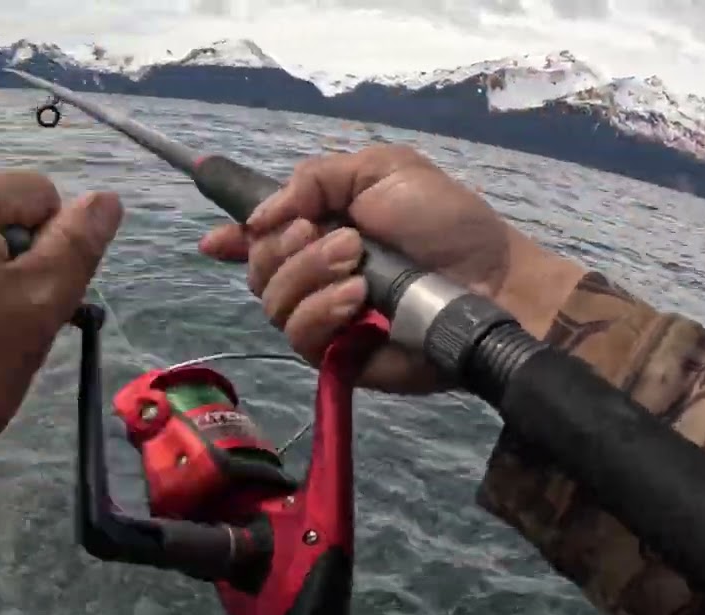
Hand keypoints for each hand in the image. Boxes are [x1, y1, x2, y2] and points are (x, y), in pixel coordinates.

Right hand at [199, 145, 585, 393]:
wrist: (491, 279)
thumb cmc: (444, 222)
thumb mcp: (382, 170)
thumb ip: (315, 179)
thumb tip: (258, 217)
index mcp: (320, 228)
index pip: (259, 236)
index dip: (231, 237)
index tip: (213, 240)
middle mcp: (313, 273)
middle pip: (257, 267)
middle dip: (286, 247)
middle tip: (340, 238)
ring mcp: (323, 316)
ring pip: (272, 302)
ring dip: (308, 275)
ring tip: (356, 264)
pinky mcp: (337, 355)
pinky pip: (299, 336)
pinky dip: (321, 311)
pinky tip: (357, 299)